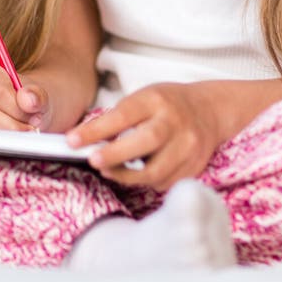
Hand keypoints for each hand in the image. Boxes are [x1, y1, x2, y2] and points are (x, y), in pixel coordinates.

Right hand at [0, 64, 52, 131]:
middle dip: (11, 126)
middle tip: (30, 131)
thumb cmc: (28, 100)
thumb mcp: (37, 94)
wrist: (25, 110)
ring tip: (24, 134)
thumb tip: (28, 101)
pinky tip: (11, 141)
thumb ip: (36, 95)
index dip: (17, 109)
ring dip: (5, 136)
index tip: (34, 119)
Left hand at [66, 82, 219, 191]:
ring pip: (155, 171)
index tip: (72, 140)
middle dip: (114, 155)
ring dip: (127, 176)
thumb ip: (118, 118)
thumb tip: (83, 140)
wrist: (209, 110)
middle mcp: (175, 121)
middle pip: (145, 141)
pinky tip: (141, 173)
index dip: (96, 129)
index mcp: (157, 99)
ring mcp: (188, 145)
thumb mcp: (144, 98)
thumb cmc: (168, 104)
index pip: (124, 114)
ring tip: (110, 171)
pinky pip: (165, 183)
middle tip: (92, 161)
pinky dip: (148, 182)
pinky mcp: (194, 166)